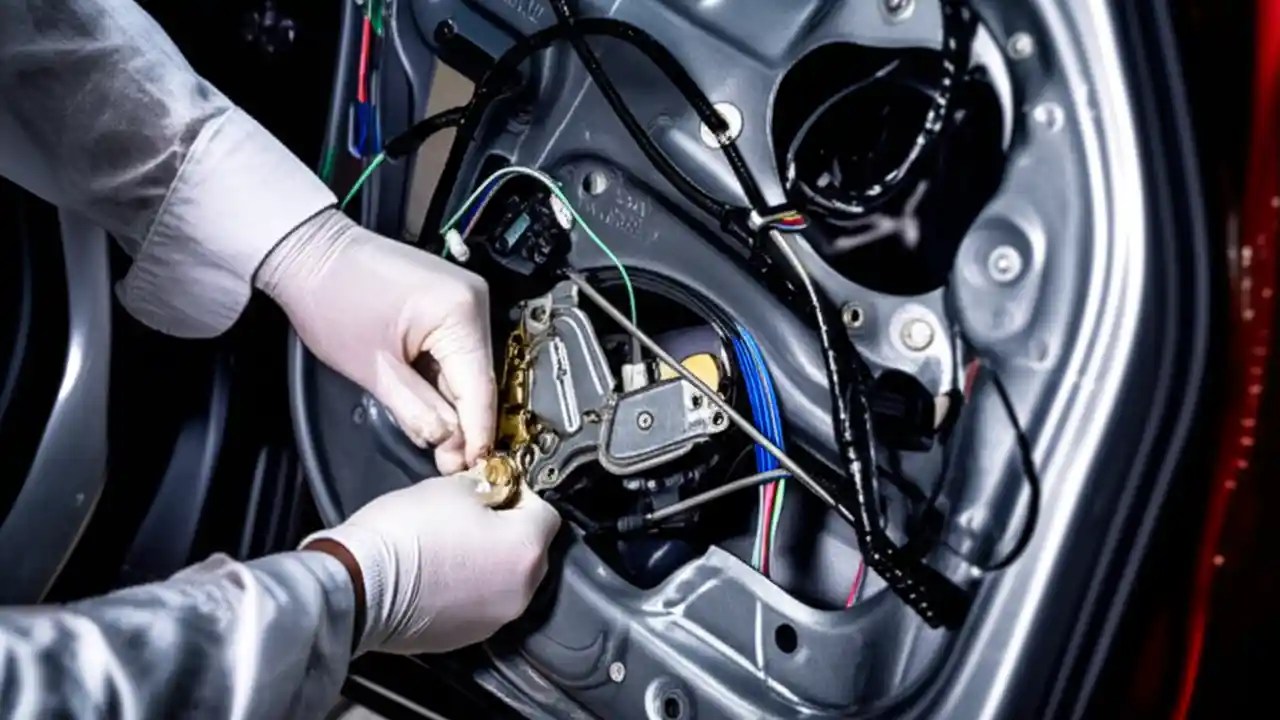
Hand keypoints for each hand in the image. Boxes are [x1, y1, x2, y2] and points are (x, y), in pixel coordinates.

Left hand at [257, 209, 494, 472]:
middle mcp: (473, 298)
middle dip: (463, 423)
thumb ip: (418, 412)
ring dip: (453, 403)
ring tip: (439, 441)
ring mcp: (465, 297)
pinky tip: (431, 403)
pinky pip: (458, 351)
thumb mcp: (375, 370)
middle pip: (479, 378)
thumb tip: (450, 444)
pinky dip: (444, 379)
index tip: (476, 468)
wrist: (308, 253)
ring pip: (469, 368)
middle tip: (450, 462)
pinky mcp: (451, 301)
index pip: (479, 387)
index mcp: (459, 311)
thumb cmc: (331, 297)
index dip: (476, 434)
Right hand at [305, 471, 560, 654]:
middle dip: (509, 529)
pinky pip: (481, 604)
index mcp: (526, 550)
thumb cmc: (406, 532)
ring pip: (507, 580)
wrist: (357, 584)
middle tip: (473, 513)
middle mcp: (521, 592)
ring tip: (452, 543)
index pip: (546, 511)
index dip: (521, 493)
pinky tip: (440, 571)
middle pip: (531, 550)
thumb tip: (494, 486)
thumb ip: (487, 485)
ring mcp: (495, 620)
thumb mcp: (453, 487)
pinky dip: (470, 588)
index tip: (496, 487)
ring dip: (490, 561)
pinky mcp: (467, 637)